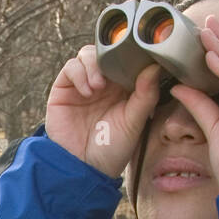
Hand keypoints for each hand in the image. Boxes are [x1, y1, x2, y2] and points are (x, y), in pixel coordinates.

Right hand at [46, 46, 162, 178]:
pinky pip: (71, 67)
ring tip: (99, 86)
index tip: (140, 53)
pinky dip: (80, 74)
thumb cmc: (111, 149)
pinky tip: (88, 92)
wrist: (83, 168)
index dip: (133, 51)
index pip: (128, 57)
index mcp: (124, 86)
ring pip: (88, 54)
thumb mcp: (134, 122)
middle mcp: (104, 82)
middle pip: (107, 50)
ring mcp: (83, 84)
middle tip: (116, 73)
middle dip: (112, 55)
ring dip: (94, 64)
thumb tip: (154, 66)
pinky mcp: (64, 89)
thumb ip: (145, 94)